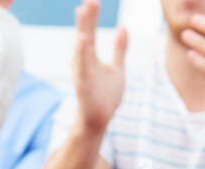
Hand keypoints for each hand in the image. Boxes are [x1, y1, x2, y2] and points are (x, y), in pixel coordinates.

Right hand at [72, 0, 127, 135]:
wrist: (98, 121)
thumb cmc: (105, 96)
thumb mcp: (117, 68)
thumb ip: (119, 48)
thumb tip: (123, 26)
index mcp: (90, 56)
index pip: (91, 30)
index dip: (92, 14)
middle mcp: (83, 61)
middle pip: (85, 33)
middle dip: (87, 15)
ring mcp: (82, 72)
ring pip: (82, 47)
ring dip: (83, 28)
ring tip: (83, 9)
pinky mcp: (82, 84)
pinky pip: (82, 66)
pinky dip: (81, 52)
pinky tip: (83, 38)